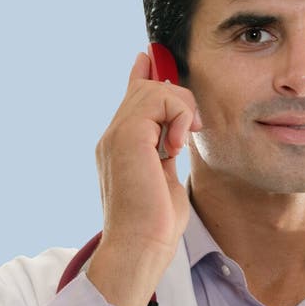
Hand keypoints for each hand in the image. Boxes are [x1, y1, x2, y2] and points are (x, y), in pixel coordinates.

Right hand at [88, 47, 201, 305]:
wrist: (140, 248)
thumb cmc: (156, 228)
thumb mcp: (166, 183)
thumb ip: (167, 155)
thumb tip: (177, 138)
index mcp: (121, 148)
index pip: (130, 100)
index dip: (141, 75)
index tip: (147, 57)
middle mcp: (113, 138)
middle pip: (147, 89)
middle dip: (178, 101)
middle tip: (191, 133)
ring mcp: (116, 136)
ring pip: (155, 90)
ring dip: (181, 110)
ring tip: (184, 143)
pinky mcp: (127, 137)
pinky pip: (159, 98)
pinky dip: (178, 116)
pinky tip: (178, 146)